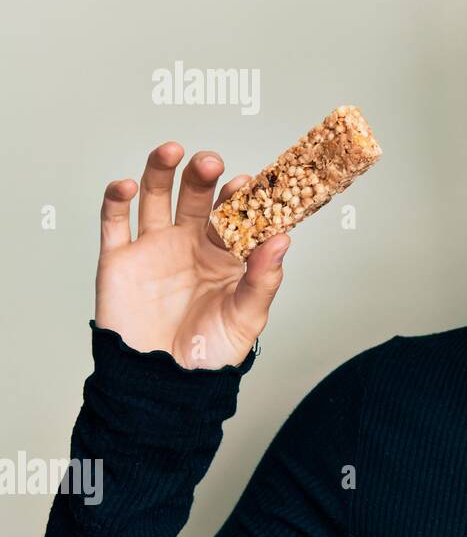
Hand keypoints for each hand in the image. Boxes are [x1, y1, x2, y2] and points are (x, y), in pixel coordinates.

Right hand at [95, 142, 290, 369]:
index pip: (235, 214)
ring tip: (173, 152)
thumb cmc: (210, 354)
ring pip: (154, 195)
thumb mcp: (246, 318)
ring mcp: (154, 247)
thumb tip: (283, 239)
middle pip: (195, 195)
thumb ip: (263, 279)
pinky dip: (116, 199)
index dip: (241, 196)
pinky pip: (114, 222)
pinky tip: (125, 185)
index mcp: (225, 253)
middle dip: (202, 175)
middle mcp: (190, 243)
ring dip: (161, 170)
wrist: (164, 384)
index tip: (249, 183)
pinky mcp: (119, 260)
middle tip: (210, 163)